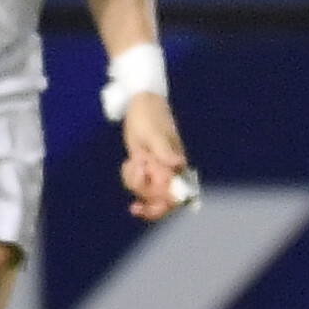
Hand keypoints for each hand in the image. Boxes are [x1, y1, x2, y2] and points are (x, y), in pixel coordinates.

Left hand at [118, 92, 192, 221]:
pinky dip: (130, 177)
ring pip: (147, 192)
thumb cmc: (149, 115)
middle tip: (132, 204)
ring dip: (134, 183)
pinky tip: (129, 163)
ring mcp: (158, 169)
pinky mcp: (147, 166)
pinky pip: (139, 182)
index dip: (162, 205)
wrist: (140, 103)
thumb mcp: (153, 132)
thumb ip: (164, 149)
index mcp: (175, 165)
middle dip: (145, 198)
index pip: (176, 196)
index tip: (143, 205)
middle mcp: (170, 171)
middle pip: (162, 200)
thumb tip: (179, 164)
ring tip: (131, 161)